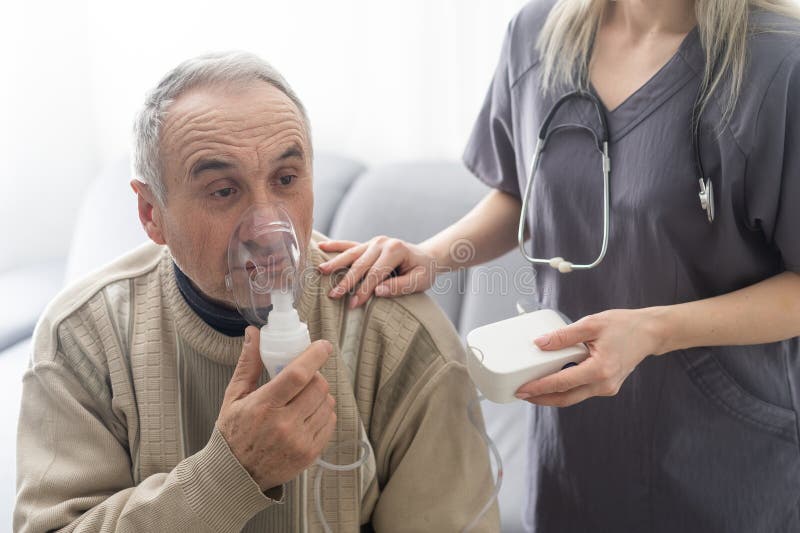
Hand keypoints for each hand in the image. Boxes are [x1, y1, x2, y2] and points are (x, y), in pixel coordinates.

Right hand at [216, 326, 336, 490]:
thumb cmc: (233, 432)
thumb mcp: (234, 396)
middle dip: (315, 376)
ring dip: (320, 395)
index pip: (298, 375)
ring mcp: (299, 441)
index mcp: (263, 406)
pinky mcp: (310, 454)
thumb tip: (254, 332)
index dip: (314, 356)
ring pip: (327, 403)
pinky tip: (307, 415)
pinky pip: (330, 422)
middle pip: (318, 387)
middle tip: (304, 378)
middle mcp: (284, 425)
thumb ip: (248, 364)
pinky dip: (323, 413)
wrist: (235, 475)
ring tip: (303, 398)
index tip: (323, 346)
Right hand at [318, 236, 437, 307]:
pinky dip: (336, 245)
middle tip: (333, 295)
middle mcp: (382, 242)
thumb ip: (400, 286)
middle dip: (346, 281)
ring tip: (320, 271)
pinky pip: (350, 244)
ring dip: (336, 263)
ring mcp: (374, 242)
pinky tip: (322, 246)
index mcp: (395, 250)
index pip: (375, 273)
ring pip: (352, 254)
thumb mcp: (420, 281)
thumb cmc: (424, 271)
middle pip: (360, 264)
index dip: (364, 290)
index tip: (354, 304)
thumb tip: (378, 291)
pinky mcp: (368, 244)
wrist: (427, 257)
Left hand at [515, 309, 662, 406]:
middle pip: (565, 398)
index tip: (522, 390)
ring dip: (552, 395)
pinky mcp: (607, 386)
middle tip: (521, 393)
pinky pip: (581, 391)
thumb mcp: (591, 324)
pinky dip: (565, 388)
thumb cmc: (623, 326)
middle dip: (541, 398)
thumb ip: (563, 336)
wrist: (649, 333)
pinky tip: (553, 380)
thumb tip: (539, 344)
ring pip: (573, 397)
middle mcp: (604, 384)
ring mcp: (607, 388)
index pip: (562, 383)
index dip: (539, 388)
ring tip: (532, 388)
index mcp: (600, 369)